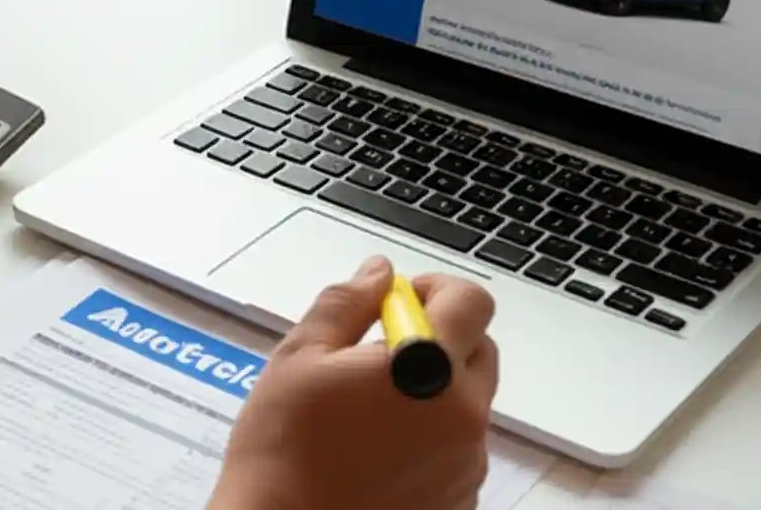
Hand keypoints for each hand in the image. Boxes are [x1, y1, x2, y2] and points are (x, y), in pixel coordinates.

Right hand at [208, 256, 497, 509]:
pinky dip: (428, 439)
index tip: (398, 303)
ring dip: (430, 391)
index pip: (472, 302)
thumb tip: (378, 274)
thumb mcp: (299, 358)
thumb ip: (346, 303)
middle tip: (376, 354)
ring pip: (465, 403)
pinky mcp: (460, 499)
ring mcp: (466, 465)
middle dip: (436, 339)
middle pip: (478, 350)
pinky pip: (456, 450)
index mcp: (428, 370)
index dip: (437, 290)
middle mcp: (462, 417)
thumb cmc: (283, 450)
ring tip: (365, 412)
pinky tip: (374, 450)